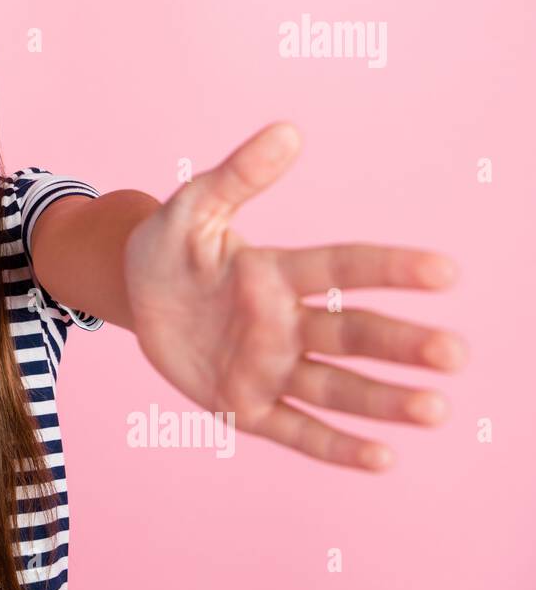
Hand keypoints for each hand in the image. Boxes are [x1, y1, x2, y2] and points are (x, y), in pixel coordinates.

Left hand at [122, 122, 465, 470]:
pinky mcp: (243, 406)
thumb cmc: (170, 244)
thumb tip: (288, 130)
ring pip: (334, 386)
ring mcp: (269, 368)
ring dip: (383, 399)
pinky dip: (334, 447)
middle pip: (351, 334)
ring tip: (435, 408)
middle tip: (453, 353)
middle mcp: (285, 323)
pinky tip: (381, 458)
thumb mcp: (193, 207)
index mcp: (278, 272)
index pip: (343, 268)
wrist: (135, 291)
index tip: (445, 271)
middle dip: (401, 345)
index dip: (390, 268)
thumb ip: (238, 176)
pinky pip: (294, 430)